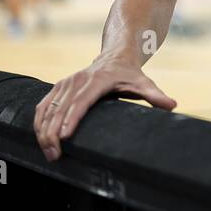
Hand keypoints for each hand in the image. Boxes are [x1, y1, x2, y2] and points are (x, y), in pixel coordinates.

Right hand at [33, 56, 176, 161]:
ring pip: (49, 108)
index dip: (71, 119)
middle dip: (53, 133)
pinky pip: (44, 105)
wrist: (116, 56)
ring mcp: (66, 83)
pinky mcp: (59, 87)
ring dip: (43, 131)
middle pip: (61, 108)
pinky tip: (38, 137)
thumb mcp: (144, 83)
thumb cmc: (130, 74)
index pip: (81, 101)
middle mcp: (78, 80)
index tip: (64, 137)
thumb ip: (156, 96)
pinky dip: (38, 122)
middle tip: (54, 154)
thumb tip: (172, 105)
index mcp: (97, 80)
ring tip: (48, 152)